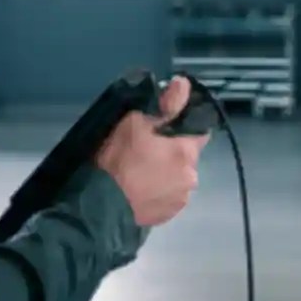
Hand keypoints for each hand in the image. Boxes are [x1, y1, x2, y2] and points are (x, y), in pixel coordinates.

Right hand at [95, 75, 210, 226]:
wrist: (101, 207)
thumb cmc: (118, 159)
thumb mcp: (136, 122)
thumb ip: (167, 103)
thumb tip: (184, 84)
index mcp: (186, 151)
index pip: (200, 130)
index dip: (184, 125)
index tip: (167, 124)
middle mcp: (191, 176)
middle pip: (187, 156)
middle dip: (173, 151)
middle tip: (147, 149)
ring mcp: (180, 200)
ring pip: (178, 177)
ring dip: (167, 172)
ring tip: (141, 172)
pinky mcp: (167, 216)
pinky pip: (168, 196)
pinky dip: (159, 191)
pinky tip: (141, 189)